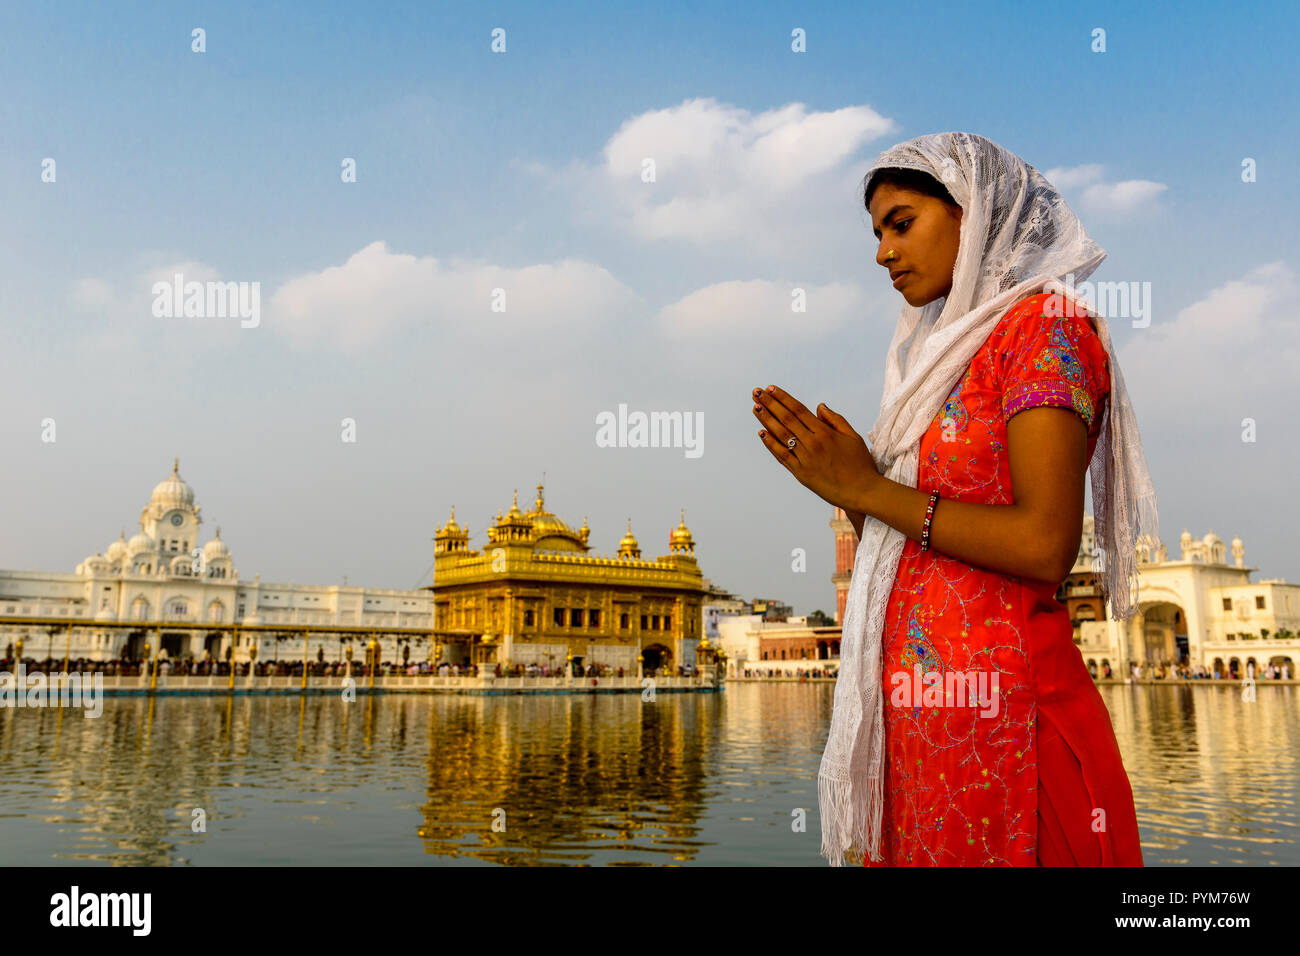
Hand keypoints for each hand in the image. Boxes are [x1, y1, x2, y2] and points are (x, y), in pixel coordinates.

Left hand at [752, 385, 881, 512]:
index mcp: (825, 432)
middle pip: (786, 419)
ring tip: (755, 407)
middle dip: (770, 404)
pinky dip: (770, 444)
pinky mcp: (800, 474)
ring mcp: (805, 459)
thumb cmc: (860, 464)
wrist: (862, 491)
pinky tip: (762, 433)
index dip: (783, 398)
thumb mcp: (852, 437)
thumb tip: (819, 406)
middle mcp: (812, 443)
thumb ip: (835, 420)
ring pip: (781, 435)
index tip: (771, 388)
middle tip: (756, 392)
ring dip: (766, 420)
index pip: (799, 410)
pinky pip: (782, 456)